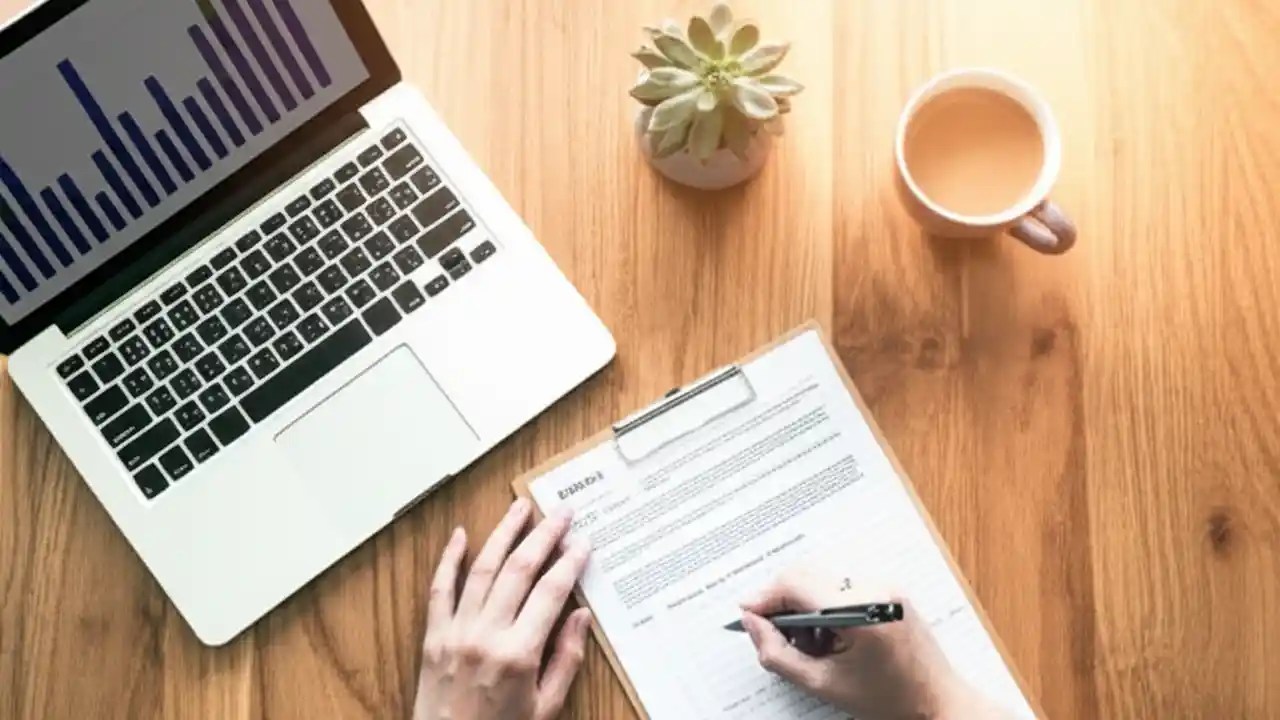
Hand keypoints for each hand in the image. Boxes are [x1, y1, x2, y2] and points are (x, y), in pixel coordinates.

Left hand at [413, 498, 592, 719]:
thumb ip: (566, 659)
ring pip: (482, 569)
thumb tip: (582, 615)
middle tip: (560, 512)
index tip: (582, 542)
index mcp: (519, 654)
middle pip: (519, 571)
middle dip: (543, 536)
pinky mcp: (433, 637)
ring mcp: (456, 632)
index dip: (569, 563)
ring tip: (520, 508)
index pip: (551, 593)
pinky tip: (460, 535)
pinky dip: (449, 559)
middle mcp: (486, 635)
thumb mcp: (546, 707)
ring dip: (503, 534)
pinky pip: (440, 589)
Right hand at [740, 574, 1003, 719]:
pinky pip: (842, 587)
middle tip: (777, 637)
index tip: (747, 616)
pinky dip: (825, 607)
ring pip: (821, 581)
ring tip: (812, 645)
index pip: (795, 583)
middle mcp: (874, 589)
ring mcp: (885, 587)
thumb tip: (752, 624)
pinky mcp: (889, 592)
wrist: (939, 704)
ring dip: (804, 606)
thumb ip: (778, 655)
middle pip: (806, 576)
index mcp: (860, 611)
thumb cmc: (890, 701)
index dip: (764, 597)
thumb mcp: (823, 684)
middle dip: (783, 604)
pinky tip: (832, 639)